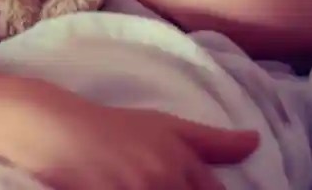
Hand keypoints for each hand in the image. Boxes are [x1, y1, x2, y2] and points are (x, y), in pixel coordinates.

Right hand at [0, 80, 259, 189]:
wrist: (55, 129)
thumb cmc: (113, 127)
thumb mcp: (166, 127)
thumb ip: (213, 141)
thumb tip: (256, 141)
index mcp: (181, 162)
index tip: (200, 188)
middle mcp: (162, 180)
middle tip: (156, 181)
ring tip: (141, 182)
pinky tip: (125, 189)